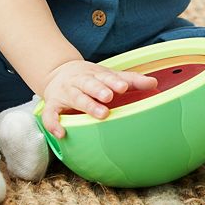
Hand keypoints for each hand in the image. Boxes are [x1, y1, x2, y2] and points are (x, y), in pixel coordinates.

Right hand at [40, 59, 157, 137]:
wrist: (59, 72)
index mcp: (96, 75)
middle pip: (90, 84)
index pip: (106, 77)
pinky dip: (54, 123)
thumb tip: (154, 83)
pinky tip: (62, 133)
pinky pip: (50, 114)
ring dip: (86, 105)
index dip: (114, 82)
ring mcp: (66, 93)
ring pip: (75, 97)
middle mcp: (80, 82)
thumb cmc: (91, 77)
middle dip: (99, 90)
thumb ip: (131, 80)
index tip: (123, 87)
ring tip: (100, 114)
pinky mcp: (53, 104)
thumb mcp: (109, 75)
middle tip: (109, 97)